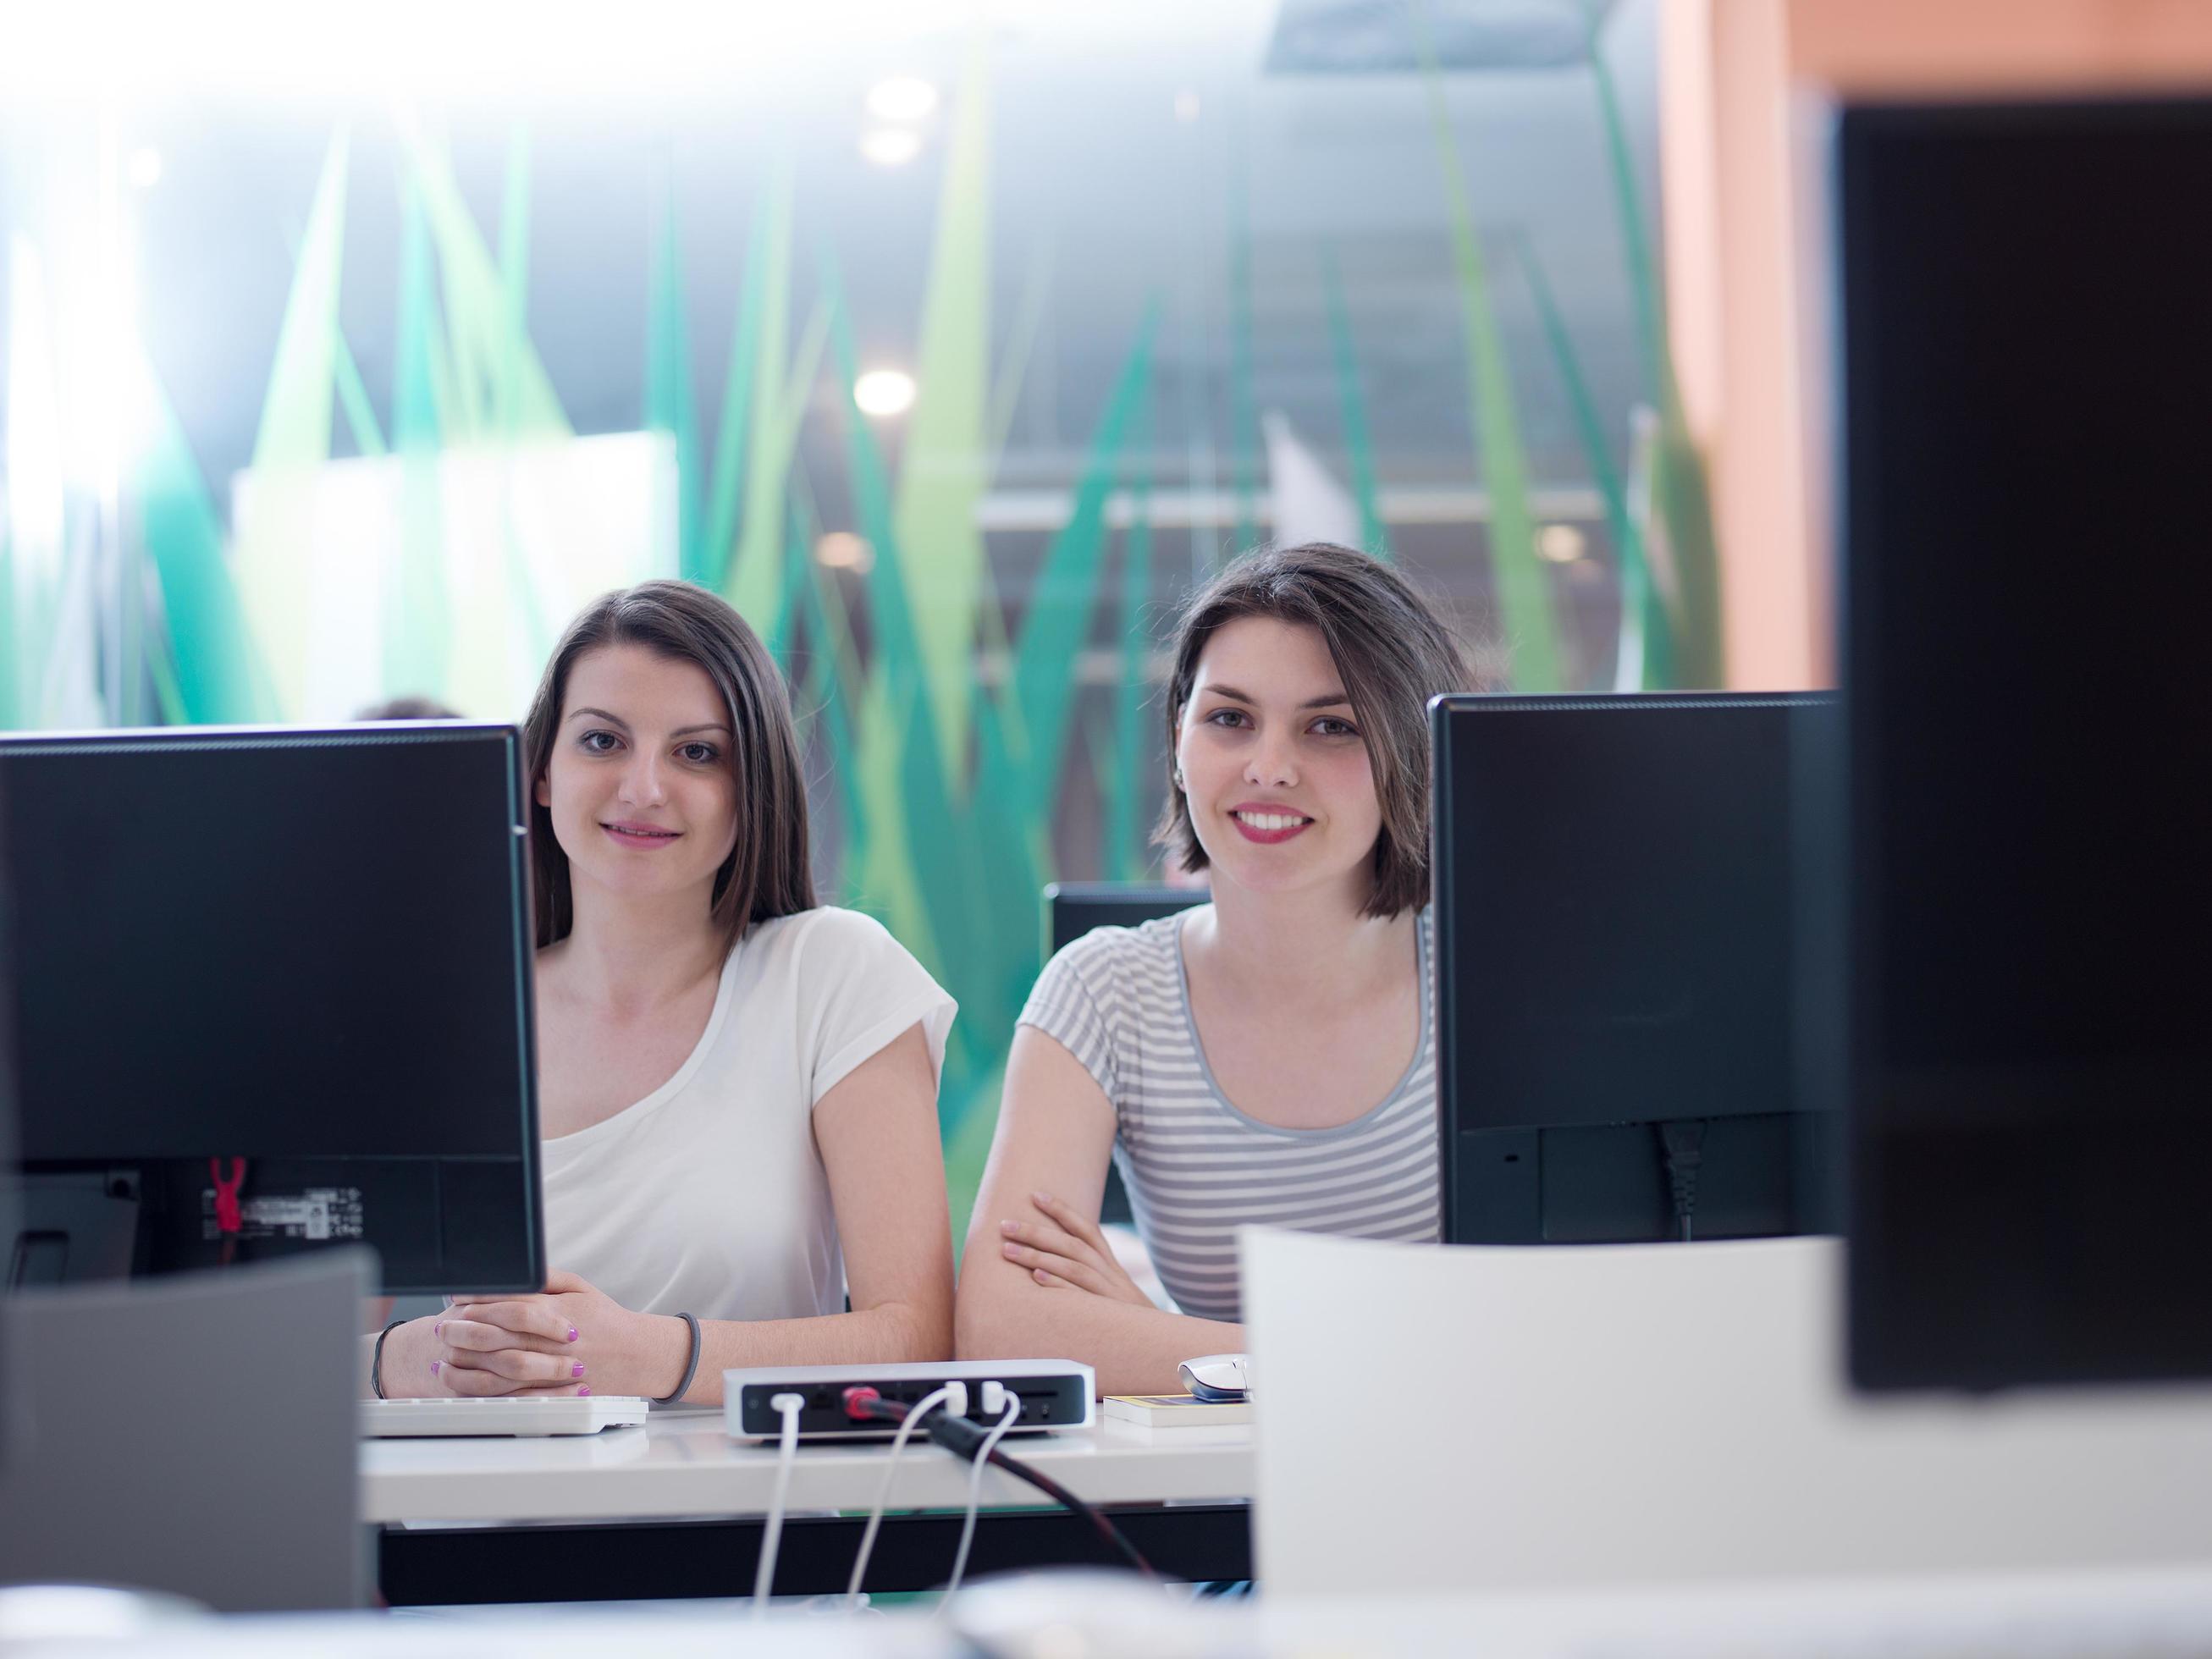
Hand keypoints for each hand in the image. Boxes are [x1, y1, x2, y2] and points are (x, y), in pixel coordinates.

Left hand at [441, 1270, 688, 1399]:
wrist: (636, 1355)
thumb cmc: (606, 1319)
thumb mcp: (580, 1287)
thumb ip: (546, 1277)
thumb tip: (514, 1270)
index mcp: (559, 1313)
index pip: (512, 1305)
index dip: (480, 1301)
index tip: (458, 1298)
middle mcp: (553, 1343)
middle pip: (500, 1336)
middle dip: (465, 1330)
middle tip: (443, 1326)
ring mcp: (551, 1370)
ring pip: (500, 1368)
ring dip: (467, 1360)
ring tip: (444, 1352)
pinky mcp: (549, 1391)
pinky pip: (509, 1393)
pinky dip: (481, 1387)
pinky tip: (462, 1379)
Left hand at [998, 1191, 1152, 1308]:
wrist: (1157, 1346)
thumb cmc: (1126, 1320)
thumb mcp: (1113, 1293)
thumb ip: (1090, 1276)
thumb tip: (1048, 1266)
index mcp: (1111, 1265)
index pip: (1086, 1230)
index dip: (1063, 1211)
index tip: (1035, 1195)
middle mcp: (1111, 1274)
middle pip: (1072, 1246)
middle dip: (1037, 1233)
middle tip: (1005, 1225)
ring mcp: (1109, 1295)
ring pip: (1073, 1267)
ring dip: (1038, 1257)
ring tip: (1008, 1250)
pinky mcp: (1107, 1316)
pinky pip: (1080, 1298)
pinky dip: (1059, 1286)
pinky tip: (1036, 1278)